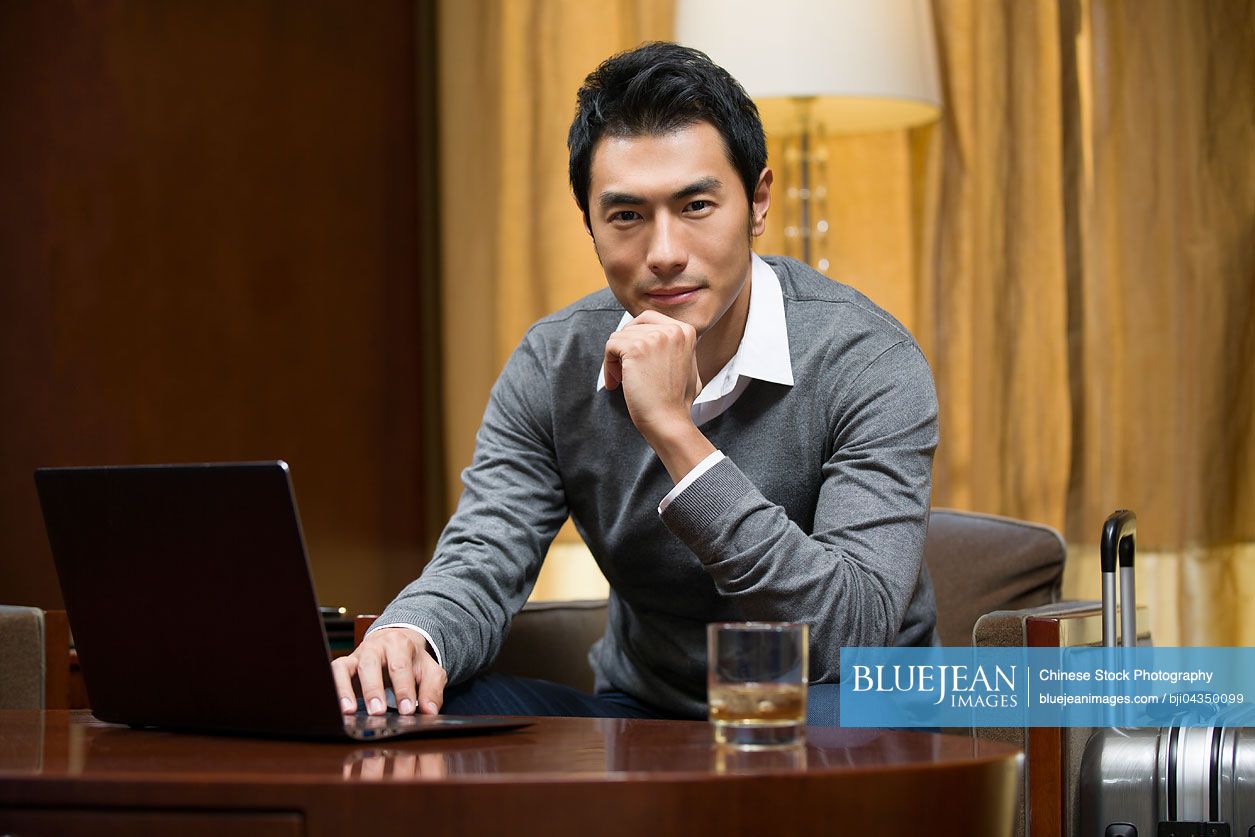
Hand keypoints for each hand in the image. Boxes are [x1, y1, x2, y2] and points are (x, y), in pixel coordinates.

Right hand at [331, 626, 446, 715]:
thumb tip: (430, 711)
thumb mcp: (429, 671)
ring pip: (345, 667)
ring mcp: (356, 655)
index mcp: (399, 645)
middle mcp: (374, 647)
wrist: (396, 643)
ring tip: (349, 711)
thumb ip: (432, 690)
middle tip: (378, 712)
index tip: (406, 710)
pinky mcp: (344, 665)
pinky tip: (339, 708)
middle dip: (373, 689)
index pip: (400, 667)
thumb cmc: (412, 660)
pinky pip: (334, 673)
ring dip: (345, 689)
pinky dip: (334, 689)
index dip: (403, 689)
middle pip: (370, 665)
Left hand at [603, 310, 715, 481]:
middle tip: (625, 372)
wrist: (669, 421)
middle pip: (632, 327)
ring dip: (616, 360)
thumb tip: (659, 336)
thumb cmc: (676, 401)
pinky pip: (610, 346)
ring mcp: (654, 337)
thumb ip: (676, 347)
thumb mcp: (687, 365)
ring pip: (620, 337)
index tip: (634, 359)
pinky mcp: (635, 348)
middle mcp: (672, 329)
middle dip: (625, 349)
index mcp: (686, 330)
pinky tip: (616, 383)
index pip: (649, 319)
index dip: (636, 337)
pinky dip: (608, 365)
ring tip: (621, 381)